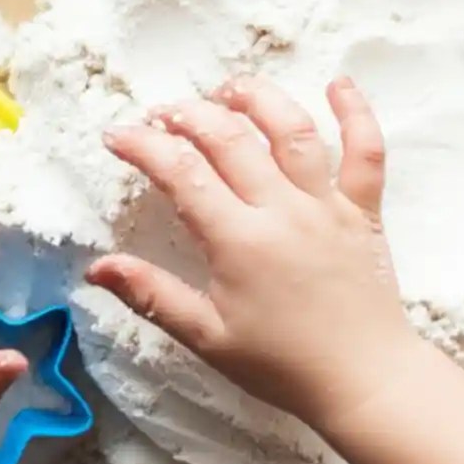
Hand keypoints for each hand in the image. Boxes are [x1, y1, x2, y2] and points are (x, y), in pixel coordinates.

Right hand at [89, 76, 419, 427]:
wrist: (365, 381)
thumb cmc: (282, 365)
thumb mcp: (207, 337)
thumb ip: (152, 295)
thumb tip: (97, 267)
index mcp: (239, 240)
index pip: (182, 172)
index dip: (144, 145)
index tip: (117, 135)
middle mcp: (282, 210)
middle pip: (229, 138)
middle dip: (188, 115)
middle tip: (162, 114)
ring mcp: (326, 205)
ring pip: (292, 130)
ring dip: (257, 99)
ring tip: (227, 89)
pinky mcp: (362, 211)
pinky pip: (366, 151)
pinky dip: (356, 113)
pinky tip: (340, 82)